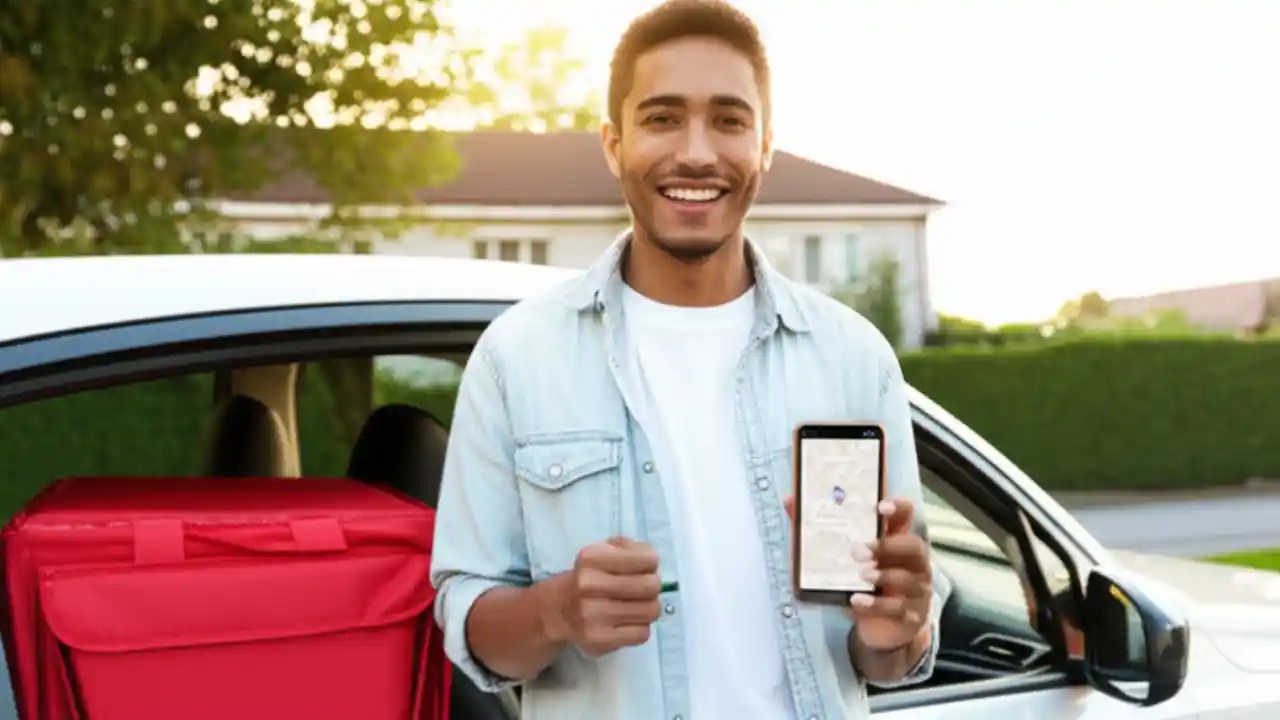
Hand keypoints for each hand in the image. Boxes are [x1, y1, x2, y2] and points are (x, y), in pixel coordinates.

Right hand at [552, 537, 661, 656]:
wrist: (558, 609)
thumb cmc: (589, 576)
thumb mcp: (603, 550)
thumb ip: (630, 548)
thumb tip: (652, 561)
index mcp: (591, 558)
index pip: (647, 559)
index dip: (651, 563)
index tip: (643, 568)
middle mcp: (589, 585)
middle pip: (651, 586)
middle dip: (652, 587)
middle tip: (643, 590)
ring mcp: (593, 615)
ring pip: (650, 611)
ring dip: (648, 608)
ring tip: (636, 606)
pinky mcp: (599, 640)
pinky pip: (642, 634)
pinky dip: (640, 628)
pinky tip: (627, 622)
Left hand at [785, 496, 931, 651]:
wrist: (880, 628)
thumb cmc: (861, 583)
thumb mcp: (842, 557)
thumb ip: (817, 530)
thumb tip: (789, 500)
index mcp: (897, 539)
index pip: (906, 515)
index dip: (897, 507)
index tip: (880, 506)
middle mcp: (913, 562)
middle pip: (913, 546)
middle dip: (887, 546)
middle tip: (858, 551)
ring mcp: (916, 590)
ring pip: (908, 578)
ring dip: (884, 575)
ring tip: (862, 575)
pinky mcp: (910, 615)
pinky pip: (897, 608)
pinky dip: (876, 605)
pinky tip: (857, 601)